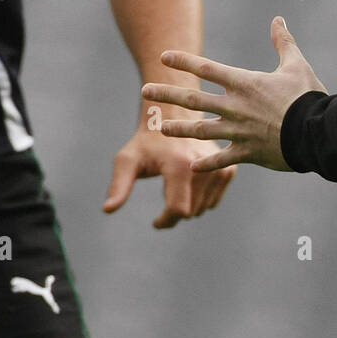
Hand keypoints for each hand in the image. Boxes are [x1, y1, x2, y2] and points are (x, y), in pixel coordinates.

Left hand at [103, 120, 235, 228]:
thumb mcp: (128, 160)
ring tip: (175, 184)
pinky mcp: (229, 169)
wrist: (175, 116)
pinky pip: (213, 202)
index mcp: (180, 165)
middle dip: (174, 212)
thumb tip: (107, 209)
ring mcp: (220, 168)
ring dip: (188, 205)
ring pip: (203, 209)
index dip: (164, 221)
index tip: (155, 222)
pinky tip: (190, 183)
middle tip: (164, 193)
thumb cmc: (147, 141)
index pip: (177, 211)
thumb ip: (119, 185)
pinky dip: (201, 199)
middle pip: (190, 212)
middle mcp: (204, 166)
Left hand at [143, 17, 325, 172]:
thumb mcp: (296, 65)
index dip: (183, 61)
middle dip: (167, 94)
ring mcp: (239, 131)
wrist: (318, 132)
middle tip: (144, 91)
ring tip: (160, 129)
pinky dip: (207, 163)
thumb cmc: (308, 96)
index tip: (163, 57)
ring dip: (179, 129)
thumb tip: (278, 19)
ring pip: (201, 130)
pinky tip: (192, 166)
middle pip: (193, 99)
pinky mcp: (248, 153)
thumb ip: (283, 42)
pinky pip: (222, 159)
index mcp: (244, 83)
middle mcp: (236, 106)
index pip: (206, 68)